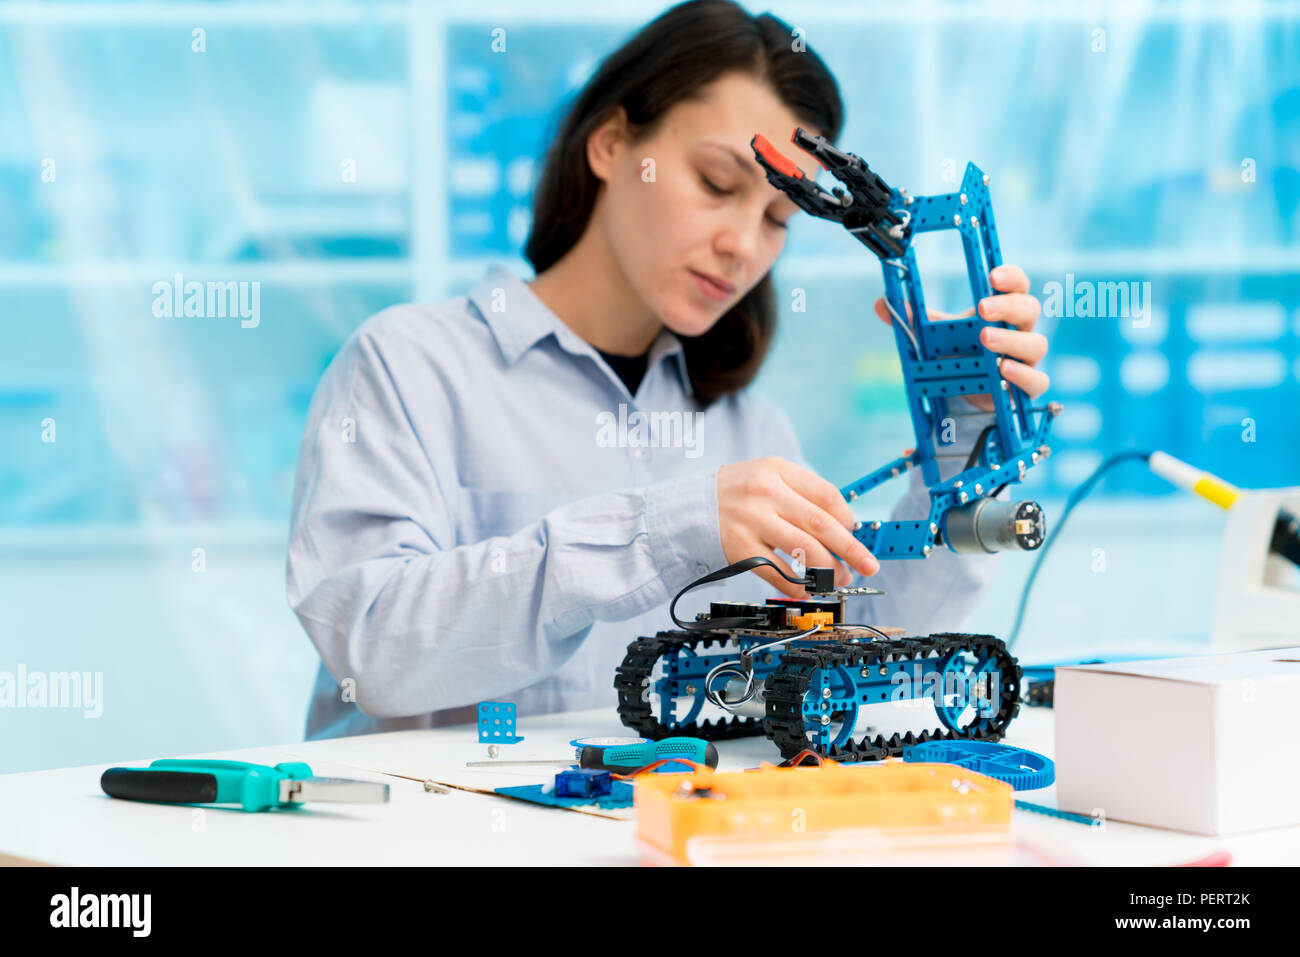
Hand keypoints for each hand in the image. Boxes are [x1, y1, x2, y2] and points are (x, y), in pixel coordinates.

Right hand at [717, 457, 879, 597]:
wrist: (689, 507)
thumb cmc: (736, 494)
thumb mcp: (767, 476)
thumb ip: (801, 494)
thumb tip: (843, 527)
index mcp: (777, 470)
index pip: (826, 494)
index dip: (847, 518)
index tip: (855, 532)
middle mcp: (765, 493)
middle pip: (822, 524)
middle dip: (851, 549)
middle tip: (869, 564)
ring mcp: (751, 521)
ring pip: (805, 550)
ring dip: (829, 571)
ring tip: (839, 580)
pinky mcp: (740, 548)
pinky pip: (779, 572)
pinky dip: (799, 585)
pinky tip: (808, 588)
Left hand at [872, 263, 1049, 411]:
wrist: (968, 391)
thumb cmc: (960, 354)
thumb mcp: (937, 337)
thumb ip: (914, 321)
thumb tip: (881, 304)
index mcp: (1003, 310)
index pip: (1017, 285)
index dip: (1010, 277)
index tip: (992, 275)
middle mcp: (1020, 330)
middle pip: (1030, 309)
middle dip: (1007, 306)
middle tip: (981, 308)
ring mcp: (1026, 359)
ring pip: (1036, 344)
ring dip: (1011, 341)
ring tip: (985, 339)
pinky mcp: (1026, 387)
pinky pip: (1038, 380)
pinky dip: (1023, 375)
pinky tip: (1003, 371)